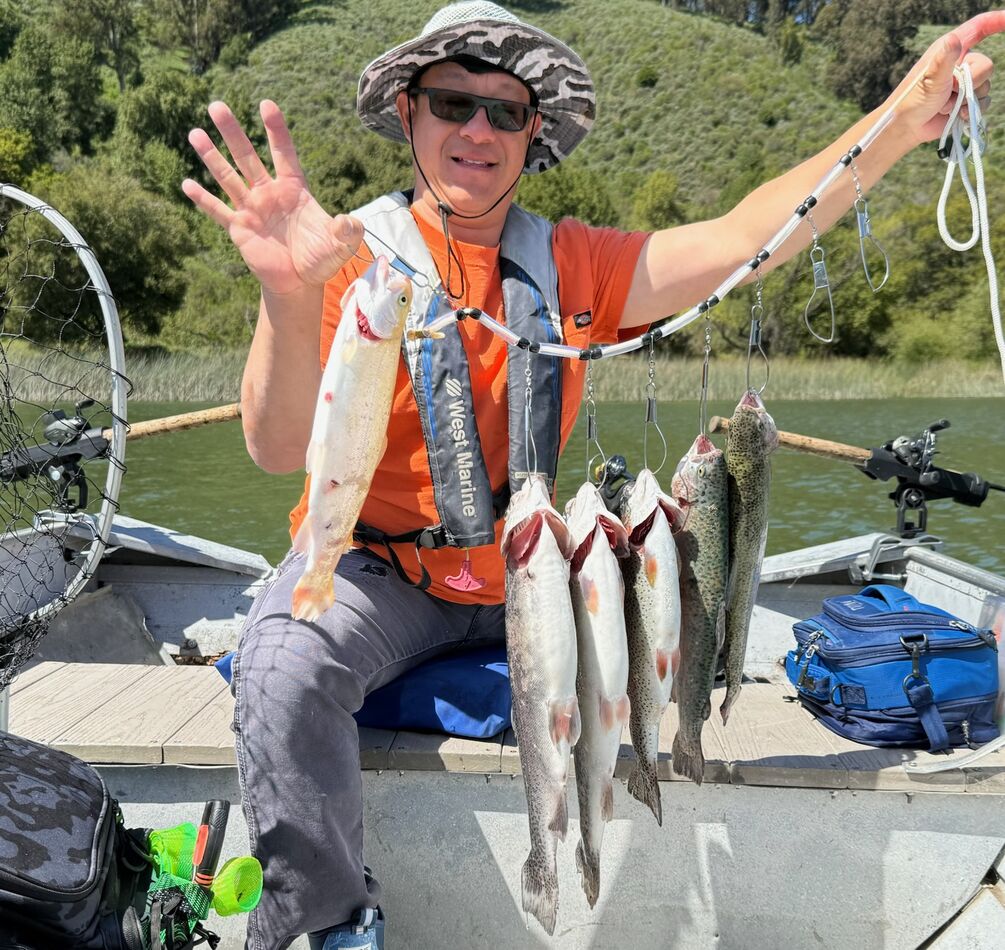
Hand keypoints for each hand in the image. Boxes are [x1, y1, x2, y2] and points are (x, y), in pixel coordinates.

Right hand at [182, 100, 362, 295]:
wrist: (300, 283)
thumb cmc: (321, 259)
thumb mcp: (340, 245)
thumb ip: (347, 232)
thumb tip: (351, 223)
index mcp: (294, 189)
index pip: (284, 153)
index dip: (276, 129)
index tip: (266, 104)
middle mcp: (269, 193)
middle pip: (248, 157)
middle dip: (232, 132)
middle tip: (217, 106)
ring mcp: (252, 209)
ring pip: (228, 177)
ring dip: (211, 157)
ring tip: (195, 133)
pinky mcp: (239, 229)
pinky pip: (219, 211)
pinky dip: (203, 200)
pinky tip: (186, 184)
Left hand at [889, 12, 1004, 147]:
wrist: (907, 128)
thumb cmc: (912, 100)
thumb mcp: (930, 79)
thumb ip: (944, 60)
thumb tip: (954, 40)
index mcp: (950, 49)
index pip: (980, 27)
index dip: (998, 21)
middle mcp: (960, 63)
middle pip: (987, 65)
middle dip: (972, 82)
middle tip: (950, 92)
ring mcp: (964, 83)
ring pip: (986, 86)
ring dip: (966, 100)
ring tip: (945, 106)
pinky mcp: (966, 101)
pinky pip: (983, 103)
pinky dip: (971, 111)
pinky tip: (956, 115)